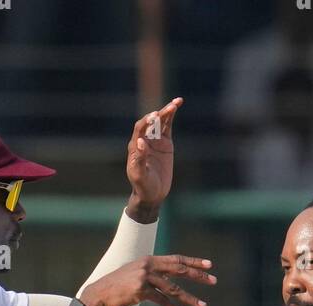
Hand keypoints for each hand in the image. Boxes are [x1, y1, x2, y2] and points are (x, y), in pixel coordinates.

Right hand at [79, 254, 214, 305]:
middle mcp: (148, 265)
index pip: (177, 259)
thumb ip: (152, 272)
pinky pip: (161, 300)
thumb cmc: (118, 286)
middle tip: (214, 281)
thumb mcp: (136, 273)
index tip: (209, 264)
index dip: (194, 261)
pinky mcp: (140, 291)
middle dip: (198, 275)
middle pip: (179, 270)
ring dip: (190, 298)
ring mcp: (144, 277)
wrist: (100, 294)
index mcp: (150, 259)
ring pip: (173, 288)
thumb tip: (168, 277)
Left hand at [125, 97, 182, 218]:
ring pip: (160, 122)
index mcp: (135, 146)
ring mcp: (155, 140)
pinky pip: (168, 126)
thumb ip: (140, 159)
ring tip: (177, 102)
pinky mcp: (165, 143)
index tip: (155, 117)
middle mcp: (144, 140)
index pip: (140, 128)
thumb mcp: (140, 176)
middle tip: (169, 108)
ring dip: (167, 111)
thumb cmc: (143, 187)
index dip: (147, 121)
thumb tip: (140, 142)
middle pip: (151, 122)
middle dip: (159, 114)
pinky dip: (171, 116)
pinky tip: (176, 105)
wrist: (152, 195)